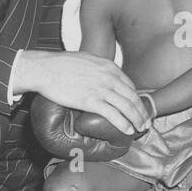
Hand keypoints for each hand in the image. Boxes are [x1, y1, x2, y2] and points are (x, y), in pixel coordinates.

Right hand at [16, 48, 148, 135]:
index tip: (138, 108)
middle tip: (146, 122)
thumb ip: (98, 67)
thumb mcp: (86, 59)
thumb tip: (101, 72)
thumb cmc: (60, 64)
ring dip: (136, 120)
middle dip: (141, 111)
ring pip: (126, 107)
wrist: (45, 68)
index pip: (129, 85)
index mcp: (108, 67)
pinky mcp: (91, 101)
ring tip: (140, 129)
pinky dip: (123, 124)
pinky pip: (113, 114)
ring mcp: (101, 89)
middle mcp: (109, 77)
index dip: (136, 98)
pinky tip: (128, 131)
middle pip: (132, 97)